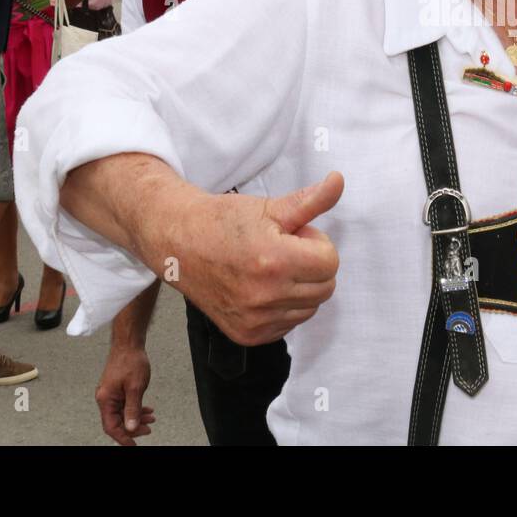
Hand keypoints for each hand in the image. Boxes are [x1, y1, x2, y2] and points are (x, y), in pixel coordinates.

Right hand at [95, 344, 154, 445]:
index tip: (133, 445)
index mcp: (106, 400)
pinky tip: (147, 409)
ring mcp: (110, 394)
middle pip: (117, 421)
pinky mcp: (116, 389)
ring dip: (136, 418)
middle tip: (148, 429)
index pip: (111, 427)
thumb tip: (131, 427)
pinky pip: (124, 405)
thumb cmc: (130, 361)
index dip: (123, 437)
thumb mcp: (135, 388)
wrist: (129, 344)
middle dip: (133, 427)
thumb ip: (133, 409)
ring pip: (122, 413)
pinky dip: (136, 409)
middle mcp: (105, 398)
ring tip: (151, 419)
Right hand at [170, 173, 342, 345]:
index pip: (330, 262)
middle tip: (284, 250)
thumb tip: (339, 181)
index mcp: (274, 261)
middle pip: (325, 288)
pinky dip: (284, 307)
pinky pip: (288, 324)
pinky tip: (262, 287)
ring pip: (310, 308)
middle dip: (312, 266)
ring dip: (300, 288)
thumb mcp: (269, 207)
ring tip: (271, 268)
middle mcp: (264, 296)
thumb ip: (311, 200)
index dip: (316, 244)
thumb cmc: (222, 222)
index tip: (295, 236)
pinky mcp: (247, 335)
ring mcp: (255, 320)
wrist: (177, 243)